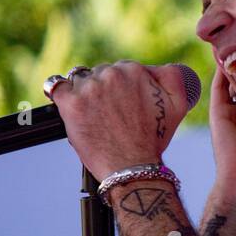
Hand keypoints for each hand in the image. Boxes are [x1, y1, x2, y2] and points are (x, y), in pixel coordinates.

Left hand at [50, 61, 190, 180]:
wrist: (133, 167)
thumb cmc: (152, 140)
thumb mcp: (178, 105)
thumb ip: (172, 76)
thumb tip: (155, 67)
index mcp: (135, 71)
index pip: (120, 69)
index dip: (120, 88)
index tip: (121, 104)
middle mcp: (112, 75)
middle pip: (99, 73)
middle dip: (102, 91)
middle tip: (108, 114)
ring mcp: (90, 88)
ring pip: (79, 81)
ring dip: (84, 95)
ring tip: (93, 116)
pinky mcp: (71, 103)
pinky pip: (57, 88)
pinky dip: (61, 96)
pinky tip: (69, 107)